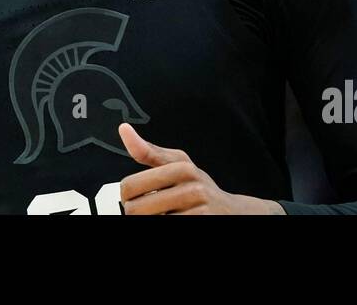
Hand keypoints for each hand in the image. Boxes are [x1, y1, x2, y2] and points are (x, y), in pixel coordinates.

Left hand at [116, 122, 283, 214]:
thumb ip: (148, 151)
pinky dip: (166, 225)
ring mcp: (199, 210)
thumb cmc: (198, 187)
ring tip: (164, 213)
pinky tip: (175, 218)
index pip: (129, 186)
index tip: (136, 197)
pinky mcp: (202, 223)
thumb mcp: (177, 164)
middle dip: (137, 213)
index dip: (127, 196)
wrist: (233, 211)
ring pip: (150, 220)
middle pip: (135, 209)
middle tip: (149, 210)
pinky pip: (166, 227)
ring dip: (152, 220)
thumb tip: (124, 129)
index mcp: (181, 168)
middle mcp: (192, 188)